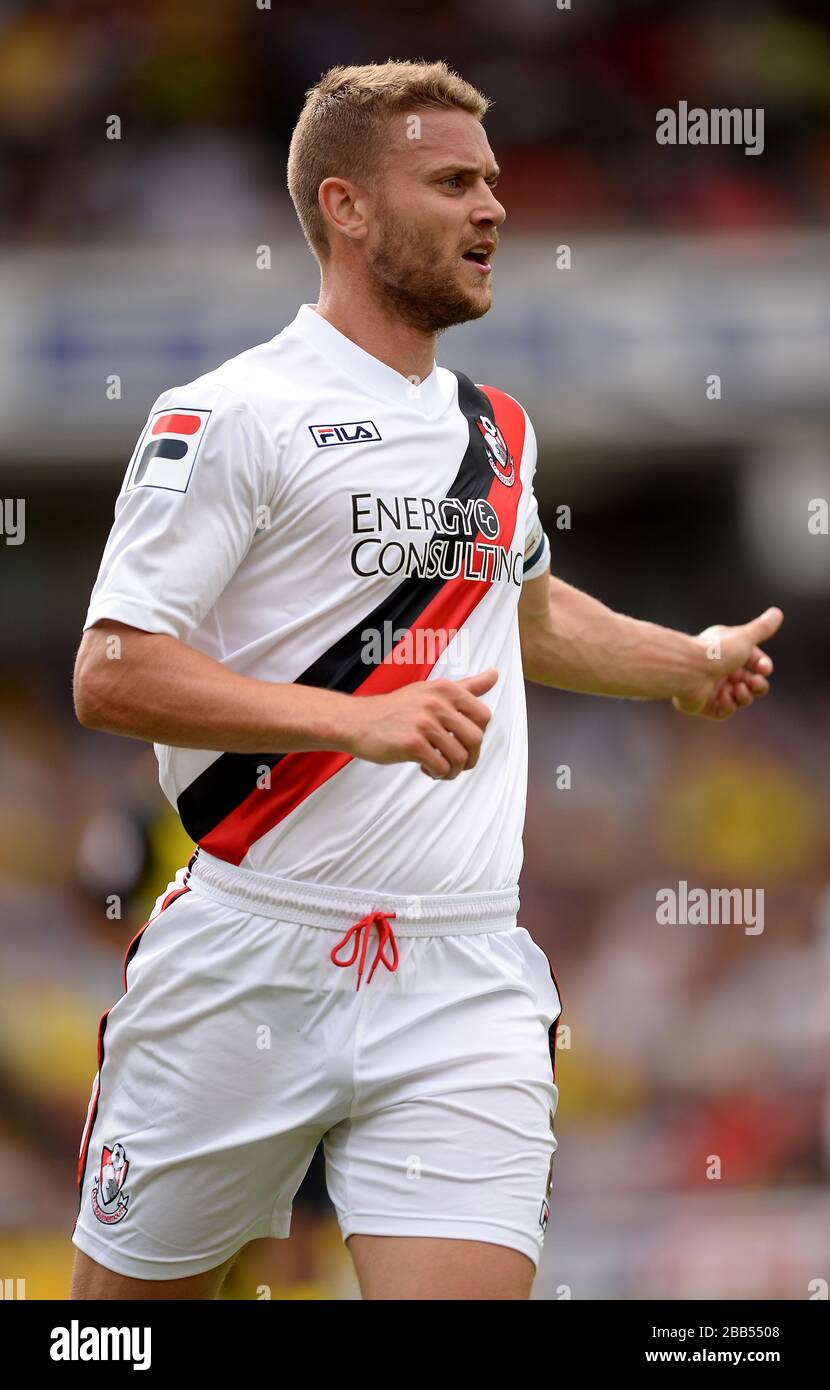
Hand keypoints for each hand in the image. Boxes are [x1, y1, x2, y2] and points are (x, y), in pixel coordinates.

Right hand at [344, 668, 497, 778]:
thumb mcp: (432, 691)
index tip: (461, 741)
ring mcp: (424, 723)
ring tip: (438, 767)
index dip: (477, 735)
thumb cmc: (395, 709)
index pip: (484, 716)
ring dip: (452, 770)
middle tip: (454, 762)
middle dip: (469, 757)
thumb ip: (466, 686)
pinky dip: (437, 773)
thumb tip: (495, 674)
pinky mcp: (412, 744)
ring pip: (459, 757)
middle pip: (476, 739)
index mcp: (446, 689)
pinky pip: (441, 767)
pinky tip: (425, 768)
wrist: (356, 721)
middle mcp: (437, 703)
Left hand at [672, 608, 782, 720]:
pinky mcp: (704, 705)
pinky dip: (728, 706)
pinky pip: (723, 711)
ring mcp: (712, 688)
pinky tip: (723, 696)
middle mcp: (721, 670)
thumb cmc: (717, 651)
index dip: (763, 667)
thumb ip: (762, 628)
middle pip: (751, 683)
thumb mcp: (745, 637)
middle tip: (754, 683)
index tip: (763, 669)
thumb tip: (777, 612)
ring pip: (740, 699)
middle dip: (758, 685)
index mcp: (729, 652)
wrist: (690, 669)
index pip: (755, 663)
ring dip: (744, 696)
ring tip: (737, 689)